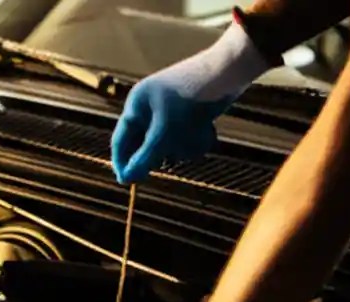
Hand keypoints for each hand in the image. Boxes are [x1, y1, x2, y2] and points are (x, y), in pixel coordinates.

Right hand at [110, 22, 270, 184]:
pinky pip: (185, 135)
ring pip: (168, 142)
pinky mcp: (190, 110)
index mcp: (136, 105)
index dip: (122, 162)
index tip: (125, 182)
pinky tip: (208, 133)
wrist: (229, 71)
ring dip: (183, 147)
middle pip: (146, 143)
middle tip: (171, 162)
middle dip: (162, 153)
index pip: (120, 140)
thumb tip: (126, 179)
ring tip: (198, 139)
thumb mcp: (164, 134)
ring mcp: (170, 107)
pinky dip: (194, 139)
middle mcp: (149, 106)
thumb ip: (144, 158)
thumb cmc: (190, 101)